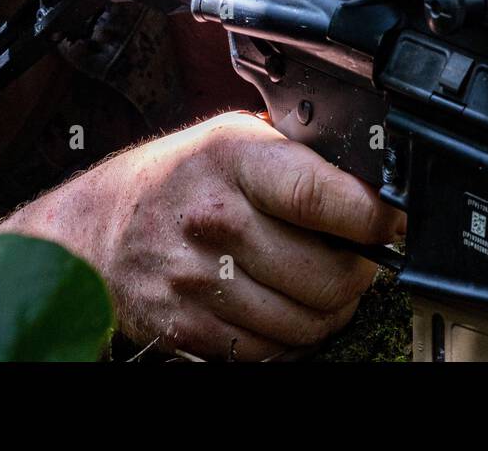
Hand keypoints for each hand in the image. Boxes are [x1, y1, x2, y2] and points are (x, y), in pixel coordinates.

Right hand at [0, 110, 404, 359]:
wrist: (95, 230)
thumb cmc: (173, 178)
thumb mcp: (231, 136)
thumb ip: (295, 153)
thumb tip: (370, 178)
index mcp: (232, 158)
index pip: (321, 195)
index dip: (374, 216)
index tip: (392, 221)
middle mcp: (214, 219)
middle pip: (327, 272)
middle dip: (359, 271)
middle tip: (359, 258)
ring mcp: (199, 279)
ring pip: (307, 320)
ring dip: (331, 310)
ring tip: (324, 285)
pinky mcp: (189, 327)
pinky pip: (272, 351)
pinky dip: (292, 338)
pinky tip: (285, 307)